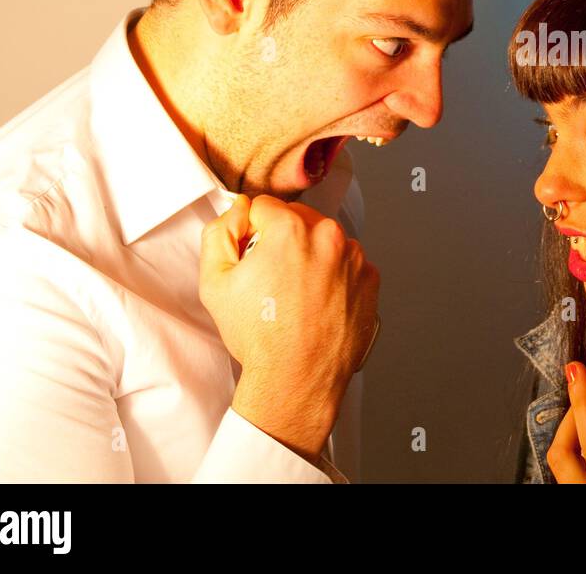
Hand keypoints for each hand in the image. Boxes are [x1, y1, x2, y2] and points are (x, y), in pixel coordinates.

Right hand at [199, 194, 379, 460]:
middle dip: (284, 240)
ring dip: (311, 255)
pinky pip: (347, 264)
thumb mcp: (215, 282)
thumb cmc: (259, 337)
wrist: (297, 379)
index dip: (252, 230)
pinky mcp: (370, 279)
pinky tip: (317, 301)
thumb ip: (219, 233)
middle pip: (298, 219)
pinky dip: (334, 275)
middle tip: (272, 279)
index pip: (265, 206)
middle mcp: (329, 237)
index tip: (252, 255)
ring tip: (296, 295)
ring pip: (325, 241)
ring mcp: (355, 258)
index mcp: (291, 229)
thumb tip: (237, 211)